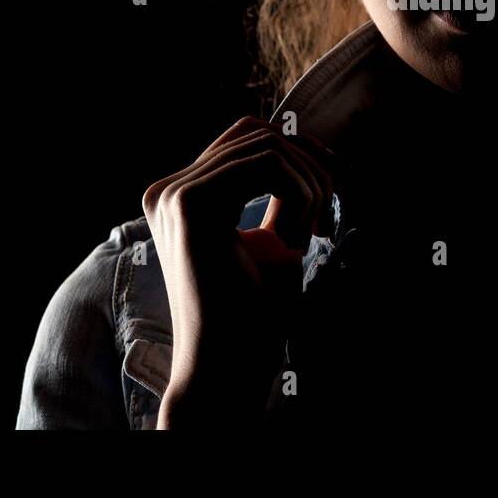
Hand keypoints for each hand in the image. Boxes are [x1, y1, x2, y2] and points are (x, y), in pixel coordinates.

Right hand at [140, 116, 335, 427]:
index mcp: (181, 196)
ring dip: (307, 187)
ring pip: (266, 146)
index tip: (331, 187)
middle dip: (308, 168)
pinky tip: (297, 239)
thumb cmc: (254, 310)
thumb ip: (280, 192)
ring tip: (309, 235)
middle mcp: (167, 189)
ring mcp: (172, 193)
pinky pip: (265, 162)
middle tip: (324, 220)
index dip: (297, 153)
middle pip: (256, 135)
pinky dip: (299, 193)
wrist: (229, 362)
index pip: (245, 140)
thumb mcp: (275, 235)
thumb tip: (306, 145)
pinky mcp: (187, 202)